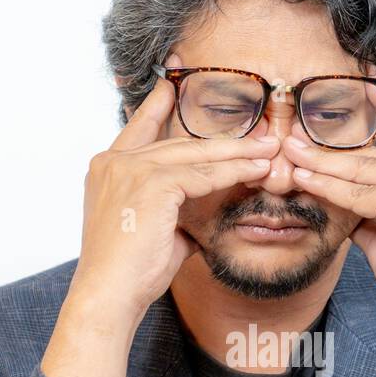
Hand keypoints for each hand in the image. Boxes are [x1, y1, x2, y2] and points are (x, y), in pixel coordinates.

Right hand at [70, 54, 279, 330]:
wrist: (109, 295)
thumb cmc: (129, 272)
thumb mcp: (153, 227)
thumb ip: (175, 205)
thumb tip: (208, 200)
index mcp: (107, 168)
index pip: (140, 127)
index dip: (157, 104)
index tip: (171, 81)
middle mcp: (114, 162)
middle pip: (178, 143)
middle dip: (223, 141)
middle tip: (257, 133)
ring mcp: (130, 170)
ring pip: (194, 155)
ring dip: (237, 155)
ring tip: (269, 152)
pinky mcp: (151, 185)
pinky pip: (201, 175)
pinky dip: (232, 173)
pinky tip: (256, 171)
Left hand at [282, 98, 375, 349]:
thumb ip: (370, 211)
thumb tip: (338, 198)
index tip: (362, 87)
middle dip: (332, 146)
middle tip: (296, 138)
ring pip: (364, 169)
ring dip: (321, 163)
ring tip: (290, 154)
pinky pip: (359, 193)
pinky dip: (328, 188)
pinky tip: (304, 181)